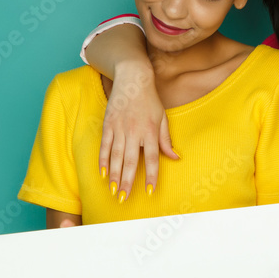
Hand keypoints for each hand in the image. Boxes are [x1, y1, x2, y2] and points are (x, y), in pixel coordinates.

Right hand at [99, 63, 178, 201]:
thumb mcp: (162, 118)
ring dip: (114, 175)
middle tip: (124, 198)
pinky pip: (104, 146)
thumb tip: (176, 158)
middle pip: (131, 161)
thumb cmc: (150, 100)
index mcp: (150, 131)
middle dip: (127, 181)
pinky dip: (102, 160)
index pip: (153, 158)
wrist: (132, 79)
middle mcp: (134, 131)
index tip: (150, 191)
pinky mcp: (108, 125)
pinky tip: (102, 173)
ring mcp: (119, 128)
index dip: (151, 175)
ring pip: (115, 156)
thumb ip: (166, 140)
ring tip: (113, 190)